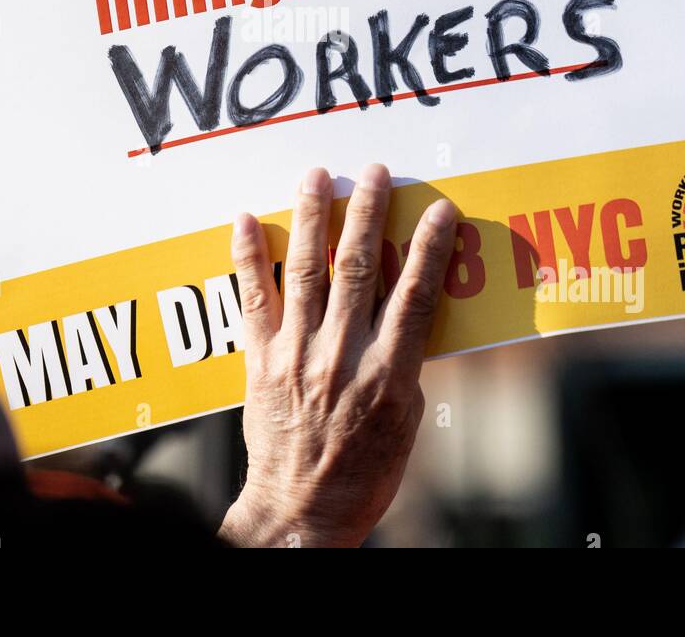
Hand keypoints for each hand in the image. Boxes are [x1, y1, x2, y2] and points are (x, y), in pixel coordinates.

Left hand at [218, 164, 457, 547]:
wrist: (301, 512)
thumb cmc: (363, 474)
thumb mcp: (406, 423)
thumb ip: (406, 364)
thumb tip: (409, 315)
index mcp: (390, 373)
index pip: (416, 294)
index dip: (431, 247)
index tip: (440, 210)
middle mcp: (344, 355)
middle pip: (360, 267)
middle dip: (369, 212)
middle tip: (375, 172)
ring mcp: (298, 353)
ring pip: (306, 269)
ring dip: (312, 217)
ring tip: (316, 176)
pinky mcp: (260, 359)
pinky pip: (251, 298)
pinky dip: (246, 256)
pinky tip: (244, 220)